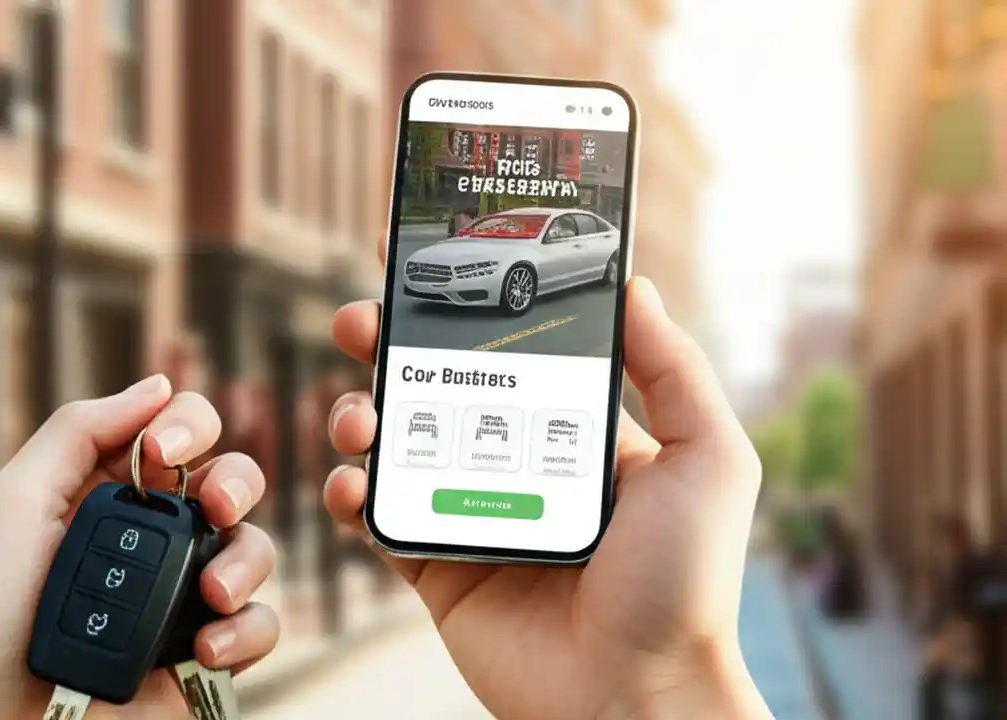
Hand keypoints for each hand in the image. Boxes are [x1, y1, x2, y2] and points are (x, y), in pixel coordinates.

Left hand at [0, 376, 277, 719]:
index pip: (180, 431)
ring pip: (256, 550)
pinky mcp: (201, 652)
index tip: (164, 450)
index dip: (189, 425)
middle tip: (213, 506)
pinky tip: (202, 647)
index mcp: (114, 490)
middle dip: (238, 483)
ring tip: (210, 595)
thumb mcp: (13, 501)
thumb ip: (80, 432)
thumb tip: (157, 385)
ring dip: (245, 561)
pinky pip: (258, 626)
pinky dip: (244, 632)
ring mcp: (182, 594)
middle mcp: (158, 536)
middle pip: (235, 481)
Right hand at [325, 273, 770, 718]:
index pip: (511, 354)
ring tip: (360, 417)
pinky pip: (380, 519)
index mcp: (573, 434)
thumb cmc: (685, 584)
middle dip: (391, 348)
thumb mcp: (706, 461)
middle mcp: (517, 464)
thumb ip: (674, 371)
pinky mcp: (437, 568)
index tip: (425, 271)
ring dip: (362, 415)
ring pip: (398, 446)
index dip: (466, 312)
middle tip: (362, 323)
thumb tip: (636, 287)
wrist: (633, 695)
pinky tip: (355, 484)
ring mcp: (472, 514)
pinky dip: (353, 495)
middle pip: (438, 388)